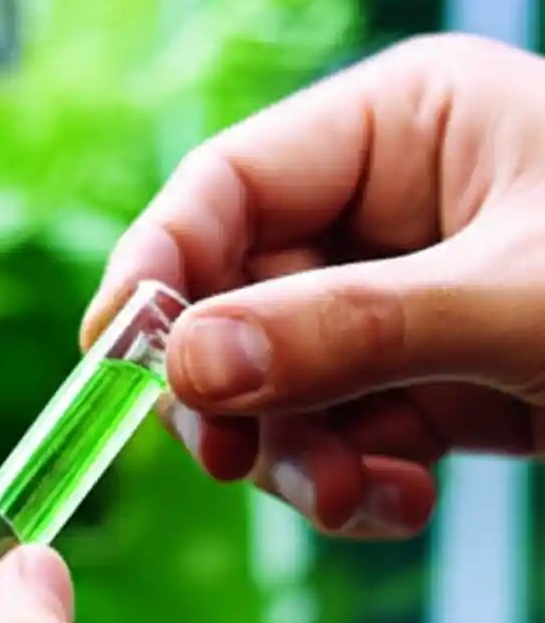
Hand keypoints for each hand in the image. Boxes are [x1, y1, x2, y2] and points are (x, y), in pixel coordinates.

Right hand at [82, 32, 544, 539]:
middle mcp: (387, 202)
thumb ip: (347, 328)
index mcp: (401, 123)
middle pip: (238, 291)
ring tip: (350, 499)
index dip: (161, 264)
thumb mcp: (519, 303)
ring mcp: (403, 292)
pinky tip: (395, 499)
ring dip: (294, 449)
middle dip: (238, 386)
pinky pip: (338, 421)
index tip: (118, 354)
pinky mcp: (430, 371)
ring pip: (278, 372)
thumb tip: (184, 365)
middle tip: (230, 459)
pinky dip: (349, 473)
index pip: (229, 182)